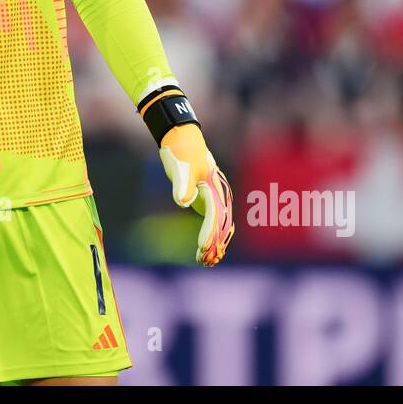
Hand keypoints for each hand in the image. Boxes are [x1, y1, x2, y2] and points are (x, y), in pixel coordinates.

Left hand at [159, 123, 234, 265]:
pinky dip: (215, 238)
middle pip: (222, 225)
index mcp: (215, 188)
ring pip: (222, 227)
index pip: (215, 216)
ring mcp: (218, 199)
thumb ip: (182, 185)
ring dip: (216, 245)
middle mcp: (221, 195)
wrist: (184, 141)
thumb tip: (183, 201)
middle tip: (203, 261)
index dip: (209, 232)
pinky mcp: (212, 202)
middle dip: (214, 244)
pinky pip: (217, 224)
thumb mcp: (179, 168)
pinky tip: (207, 251)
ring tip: (206, 262)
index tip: (201, 247)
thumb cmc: (181, 155)